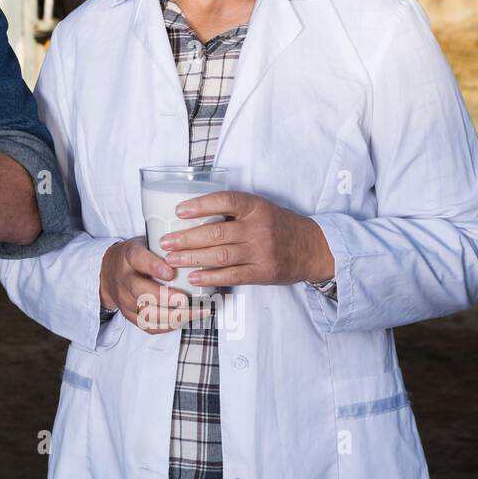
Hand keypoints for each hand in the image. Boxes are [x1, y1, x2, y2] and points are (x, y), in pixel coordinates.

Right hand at [100, 236, 208, 333]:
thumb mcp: (145, 244)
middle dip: (163, 297)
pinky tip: (184, 320)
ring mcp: (125, 299)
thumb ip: (165, 249)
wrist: (109, 273)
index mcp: (129, 257)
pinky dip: (168, 325)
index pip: (138, 260)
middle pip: (140, 291)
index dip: (154, 267)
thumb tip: (194, 252)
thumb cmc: (134, 258)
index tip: (171, 272)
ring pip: (146, 313)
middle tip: (183, 299)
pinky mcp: (129, 315)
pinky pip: (148, 326)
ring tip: (195, 313)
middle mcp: (125, 279)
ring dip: (172, 315)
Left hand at [158, 191, 334, 288]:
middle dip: (186, 238)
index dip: (200, 205)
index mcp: (256, 207)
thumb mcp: (260, 208)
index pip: (225, 201)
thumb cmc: (279, 225)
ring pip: (220, 255)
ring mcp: (261, 251)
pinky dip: (210, 277)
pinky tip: (193, 277)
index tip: (178, 210)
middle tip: (165, 242)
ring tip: (171, 259)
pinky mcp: (263, 272)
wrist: (312, 248)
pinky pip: (232, 275)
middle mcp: (258, 228)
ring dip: (192, 258)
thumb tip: (193, 213)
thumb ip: (234, 210)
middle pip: (216, 232)